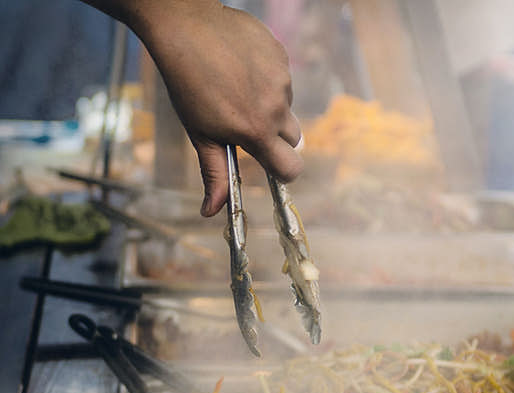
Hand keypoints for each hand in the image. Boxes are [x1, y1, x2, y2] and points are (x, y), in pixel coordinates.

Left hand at [88, 0, 303, 216]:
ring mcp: (282, 80)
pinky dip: (267, 78)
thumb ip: (214, 173)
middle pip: (294, 139)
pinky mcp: (281, 56)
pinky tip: (241, 67)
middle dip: (276, 138)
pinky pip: (282, 77)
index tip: (271, 165)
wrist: (185, 26)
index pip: (291, 168)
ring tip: (236, 87)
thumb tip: (212, 211)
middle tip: (248, 124)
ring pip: (285, 105)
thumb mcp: (199, 133)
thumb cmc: (187, 83)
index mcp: (256, 131)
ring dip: (268, 104)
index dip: (284, 172)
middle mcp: (276, 107)